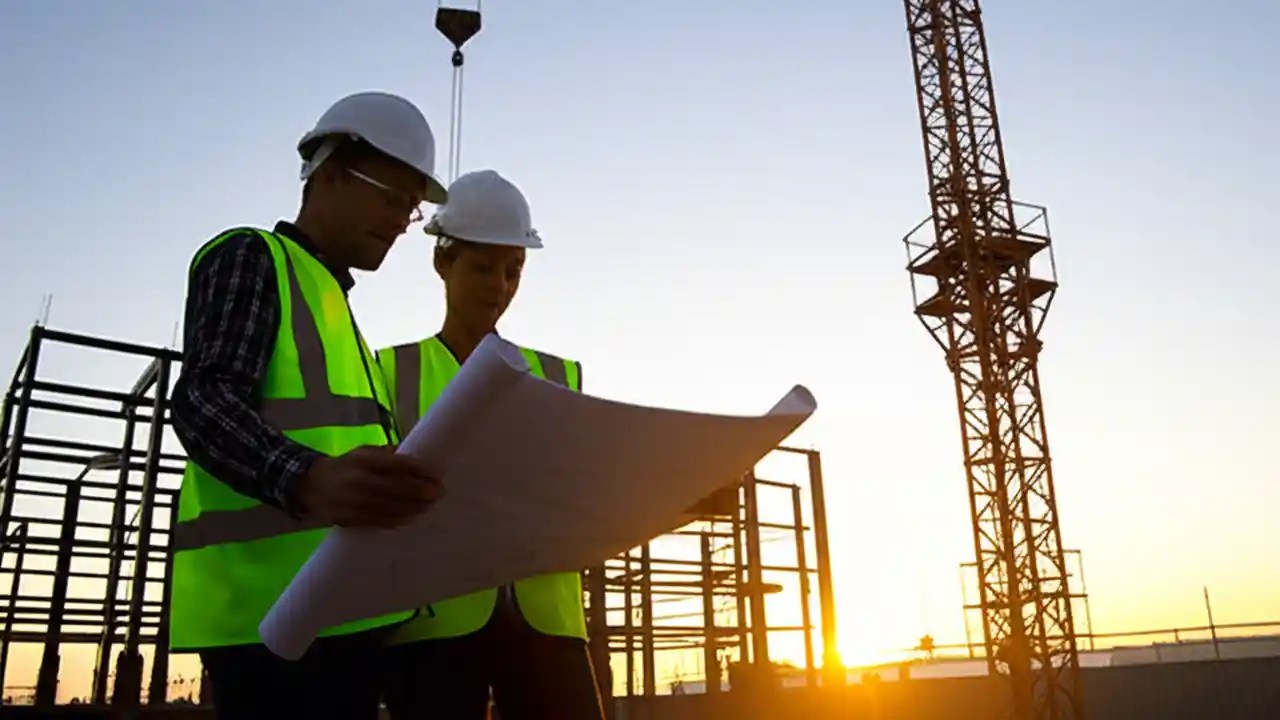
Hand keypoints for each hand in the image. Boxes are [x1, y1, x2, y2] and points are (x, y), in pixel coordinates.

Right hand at [294, 445, 443, 527]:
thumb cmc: (345, 466)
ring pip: (390, 507)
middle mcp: (357, 479)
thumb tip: (417, 461)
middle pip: (396, 488)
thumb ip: (388, 455)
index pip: (397, 465)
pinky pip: (378, 521)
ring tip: (429, 506)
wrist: (310, 486)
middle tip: (439, 493)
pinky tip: (411, 517)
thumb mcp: (363, 452)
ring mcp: (352, 501)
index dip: (419, 471)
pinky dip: (397, 519)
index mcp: (362, 459)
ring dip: (413, 508)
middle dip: (421, 492)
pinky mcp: (348, 518)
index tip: (436, 476)